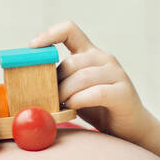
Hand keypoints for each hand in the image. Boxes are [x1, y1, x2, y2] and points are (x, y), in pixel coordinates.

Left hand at [29, 20, 148, 141]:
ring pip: (82, 77)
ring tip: (62, 105)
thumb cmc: (97, 108)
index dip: (49, 34)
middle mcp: (105, 59)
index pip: (70, 30)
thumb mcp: (75, 90)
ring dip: (66, 93)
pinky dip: (79, 100)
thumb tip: (30, 81)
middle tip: (49, 97)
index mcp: (90, 54)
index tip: (33, 47)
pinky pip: (96, 93)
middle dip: (56, 81)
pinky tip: (73, 108)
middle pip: (72, 62)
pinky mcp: (124, 92)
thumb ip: (60, 81)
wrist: (129, 128)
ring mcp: (117, 74)